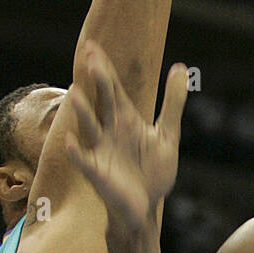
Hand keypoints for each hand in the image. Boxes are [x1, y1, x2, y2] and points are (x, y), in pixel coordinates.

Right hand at [64, 42, 188, 235]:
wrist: (145, 207)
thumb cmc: (152, 170)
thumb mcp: (168, 133)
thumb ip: (173, 102)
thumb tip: (180, 66)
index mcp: (126, 120)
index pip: (114, 89)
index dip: (105, 68)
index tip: (93, 46)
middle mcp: (110, 131)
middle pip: (103, 101)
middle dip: (96, 79)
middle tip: (88, 55)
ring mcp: (101, 151)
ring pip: (90, 127)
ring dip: (82, 110)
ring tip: (74, 90)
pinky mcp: (99, 174)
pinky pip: (85, 162)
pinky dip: (78, 153)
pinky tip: (72, 141)